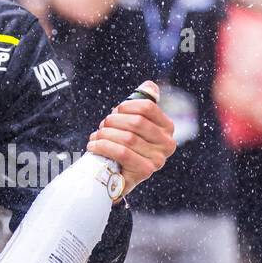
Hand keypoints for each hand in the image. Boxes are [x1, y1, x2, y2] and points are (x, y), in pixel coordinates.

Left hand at [87, 80, 176, 195]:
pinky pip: (122, 153)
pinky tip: (94, 146)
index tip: (116, 111)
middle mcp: (167, 144)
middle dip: (113, 122)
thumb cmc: (126, 147)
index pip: (147, 107)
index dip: (126, 106)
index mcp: (167, 127)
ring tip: (96, 137)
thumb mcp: (135, 124)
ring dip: (105, 135)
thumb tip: (149, 85)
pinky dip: (104, 147)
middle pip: (135, 122)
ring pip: (127, 138)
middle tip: (103, 126)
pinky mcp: (145, 172)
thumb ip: (143, 103)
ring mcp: (158, 160)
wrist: (117, 177)